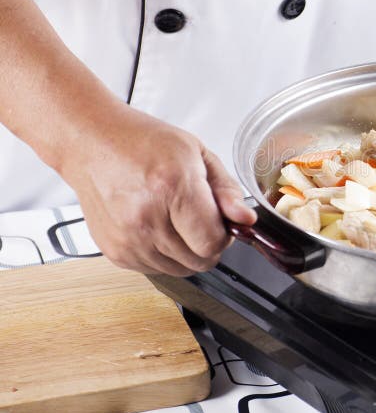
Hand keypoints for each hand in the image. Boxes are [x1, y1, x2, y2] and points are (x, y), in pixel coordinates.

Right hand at [60, 106, 256, 275]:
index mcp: (173, 187)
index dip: (225, 234)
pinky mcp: (115, 252)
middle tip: (198, 217)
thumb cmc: (143, 143)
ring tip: (175, 218)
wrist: (92, 143)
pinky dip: (163, 254)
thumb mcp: (197, 153)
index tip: (220, 220)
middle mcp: (147, 217)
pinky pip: (155, 269)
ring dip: (186, 251)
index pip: (213, 242)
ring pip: (180, 270)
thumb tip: (245, 220)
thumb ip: (226, 190)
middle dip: (208, 243)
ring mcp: (128, 238)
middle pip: (200, 260)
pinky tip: (156, 225)